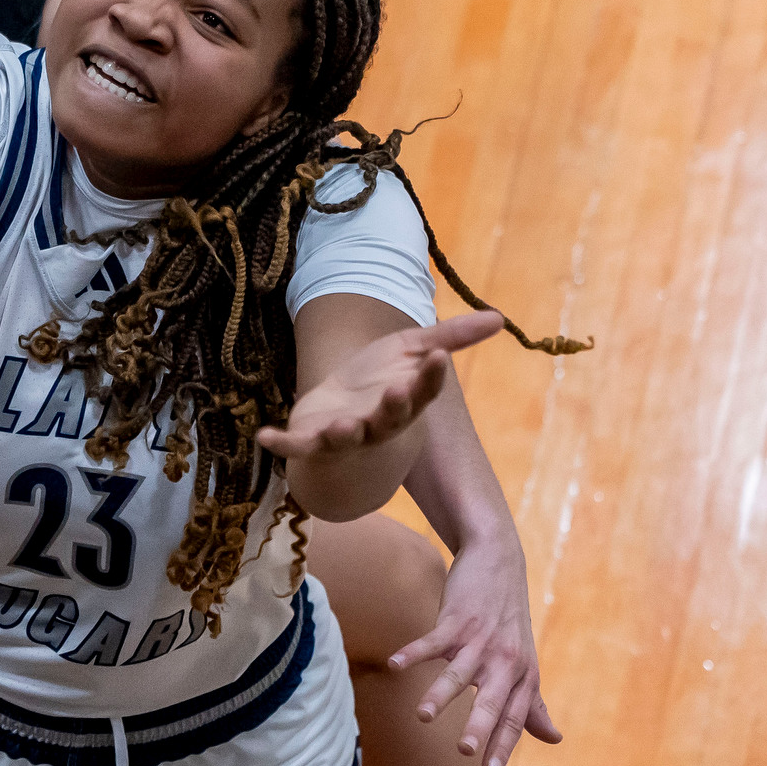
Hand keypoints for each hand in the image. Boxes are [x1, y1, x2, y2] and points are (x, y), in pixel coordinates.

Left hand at [257, 311, 500, 459]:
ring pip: (349, 438)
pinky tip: (265, 437)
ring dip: (346, 434)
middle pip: (390, 418)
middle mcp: (380, 424)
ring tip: (343, 427)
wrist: (346, 424)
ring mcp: (346, 436)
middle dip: (394, 406)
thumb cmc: (383, 386)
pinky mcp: (312, 442)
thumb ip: (452, 337)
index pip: (423, 391)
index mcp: (406, 401)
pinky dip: (283, 444)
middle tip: (398, 391)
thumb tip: (501, 319)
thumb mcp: (414, 354)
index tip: (437, 355)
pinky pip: (297, 446)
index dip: (430, 376)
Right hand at [390, 532, 562, 765]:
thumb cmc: (508, 619)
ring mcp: (479, 638)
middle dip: (477, 725)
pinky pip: (432, 640)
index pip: (513, 715)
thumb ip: (533, 703)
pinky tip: (394, 664)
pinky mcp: (456, 618)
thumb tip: (554, 739)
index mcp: (522, 674)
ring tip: (422, 716)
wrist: (498, 560)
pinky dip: (412, 652)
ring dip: (439, 694)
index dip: (503, 742)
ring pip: (457, 672)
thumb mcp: (524, 661)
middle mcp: (504, 660)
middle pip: (490, 698)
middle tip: (464, 751)